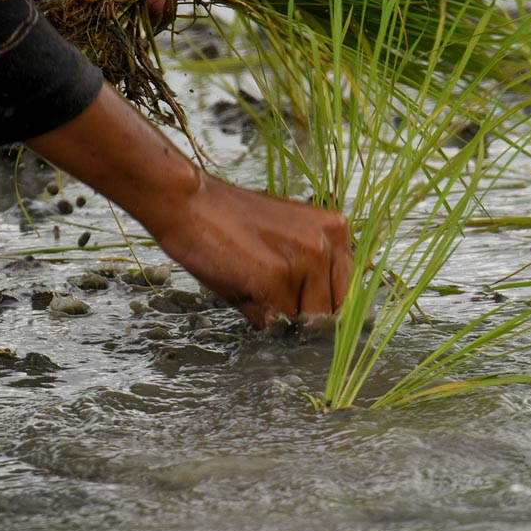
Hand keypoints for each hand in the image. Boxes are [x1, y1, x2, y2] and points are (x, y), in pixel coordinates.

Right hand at [25, 83, 352, 326]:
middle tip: (265, 295)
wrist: (187, 202)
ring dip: (277, 317)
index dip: (317, 309)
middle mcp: (329, 243)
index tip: (297, 312)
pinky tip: (241, 286)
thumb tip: (305, 328)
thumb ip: (303, 281)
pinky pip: (278, 323)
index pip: (343, 294)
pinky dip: (259, 317)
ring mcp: (306, 260)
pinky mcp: (277, 278)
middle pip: (329, 313)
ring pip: (304, 322)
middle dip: (298, 315)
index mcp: (336, 230)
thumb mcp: (279, 246)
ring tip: (248, 283)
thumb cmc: (226, 222)